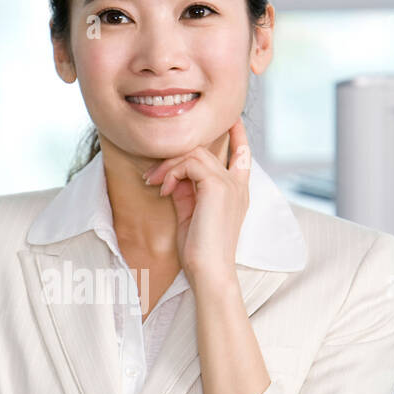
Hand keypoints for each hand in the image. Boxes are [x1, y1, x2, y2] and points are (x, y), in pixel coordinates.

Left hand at [142, 118, 251, 285]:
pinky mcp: (218, 187)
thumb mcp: (190, 214)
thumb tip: (174, 175)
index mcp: (236, 192)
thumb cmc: (199, 251)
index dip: (237, 135)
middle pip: (205, 150)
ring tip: (155, 184)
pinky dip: (171, 173)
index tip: (230, 121)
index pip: (242, 154)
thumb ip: (186, 191)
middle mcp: (237, 185)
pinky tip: (164, 190)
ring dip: (168, 166)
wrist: (209, 272)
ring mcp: (230, 184)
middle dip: (174, 158)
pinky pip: (189, 162)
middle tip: (151, 177)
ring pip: (194, 153)